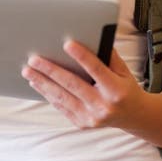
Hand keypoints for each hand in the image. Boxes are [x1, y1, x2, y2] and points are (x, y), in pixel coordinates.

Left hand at [21, 41, 146, 131]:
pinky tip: (37, 84)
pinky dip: (47, 94)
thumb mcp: (124, 71)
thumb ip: (109, 56)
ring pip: (62, 97)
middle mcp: (103, 106)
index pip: (96, 70)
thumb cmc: (126, 88)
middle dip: (51, 70)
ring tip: (28, 71)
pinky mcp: (82, 123)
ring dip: (42, 83)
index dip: (82, 56)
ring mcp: (91, 117)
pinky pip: (61, 107)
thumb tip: (93, 36)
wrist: (133, 116)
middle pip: (72, 85)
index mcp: (116, 90)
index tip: (67, 44)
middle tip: (34, 59)